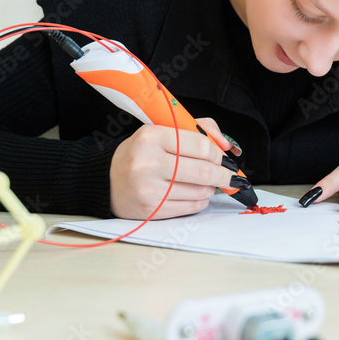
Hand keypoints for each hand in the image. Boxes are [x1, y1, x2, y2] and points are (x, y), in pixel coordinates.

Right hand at [110, 117, 242, 219]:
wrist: (107, 180)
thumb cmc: (140, 154)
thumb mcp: (162, 131)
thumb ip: (197, 130)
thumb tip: (227, 145)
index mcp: (151, 137)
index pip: (200, 145)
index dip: (219, 153)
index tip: (225, 158)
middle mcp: (148, 163)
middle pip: (203, 171)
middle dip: (224, 175)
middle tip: (231, 176)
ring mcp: (148, 189)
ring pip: (198, 191)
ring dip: (210, 188)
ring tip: (208, 183)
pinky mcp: (150, 210)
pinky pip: (189, 207)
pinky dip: (200, 201)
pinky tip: (197, 195)